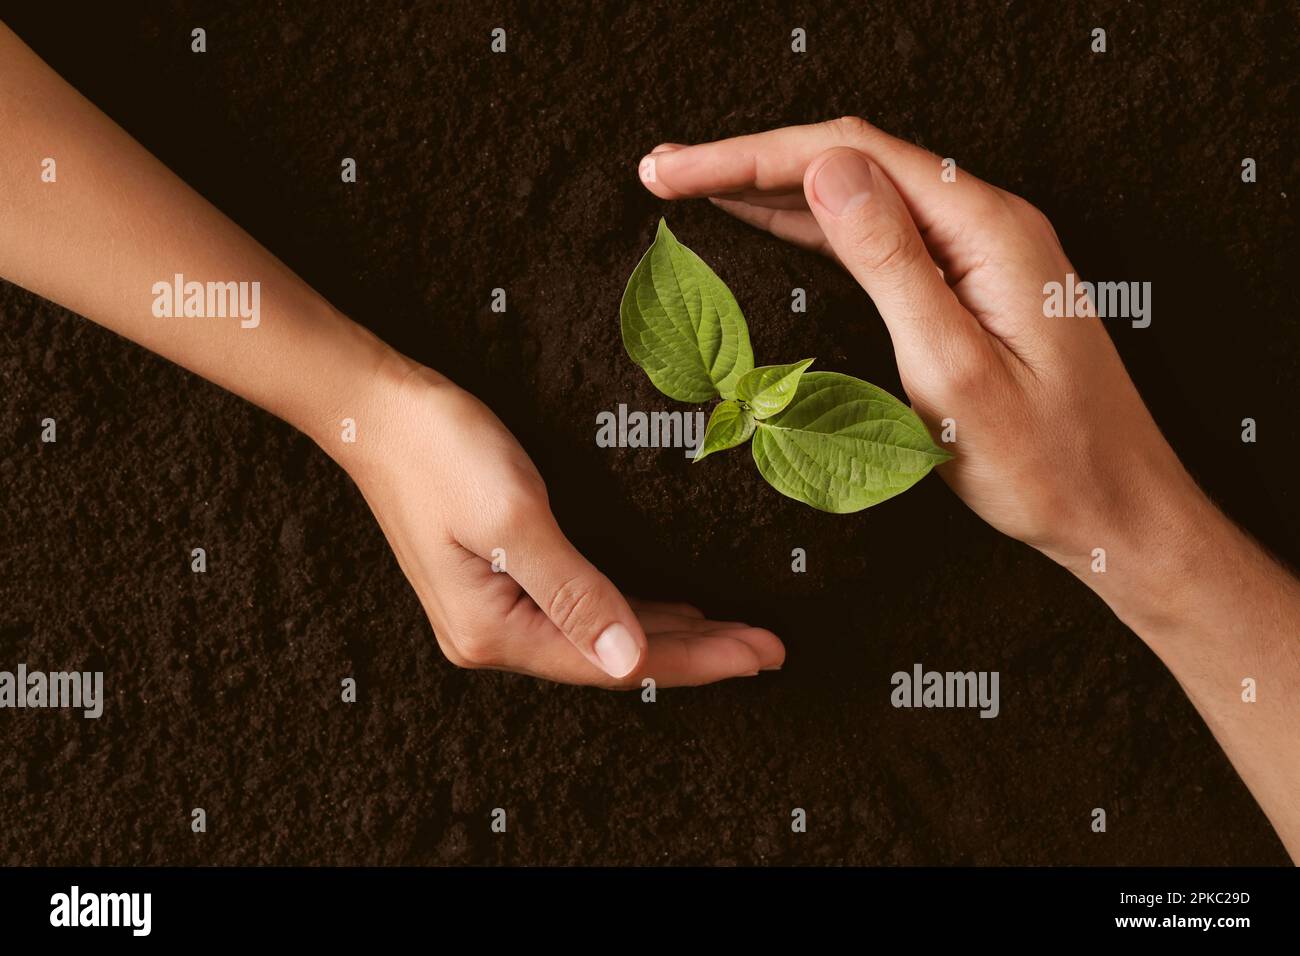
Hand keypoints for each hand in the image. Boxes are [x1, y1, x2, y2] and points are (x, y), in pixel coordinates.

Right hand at [338, 359, 784, 686]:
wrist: (375, 407)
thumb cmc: (441, 452)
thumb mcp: (513, 520)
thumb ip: (574, 593)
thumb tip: (631, 660)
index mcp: (495, 631)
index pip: (615, 661)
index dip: (695, 660)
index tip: (759, 652)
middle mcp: (495, 633)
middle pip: (613, 655)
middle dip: (697, 652)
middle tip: (768, 647)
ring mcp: (495, 608)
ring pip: (602, 633)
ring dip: (672, 634)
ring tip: (736, 634)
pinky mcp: (501, 578)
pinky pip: (582, 608)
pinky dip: (634, 609)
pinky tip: (670, 609)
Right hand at [638, 118, 1198, 578]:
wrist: (1116, 513)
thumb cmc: (1044, 462)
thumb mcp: (954, 368)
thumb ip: (890, 262)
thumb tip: (825, 170)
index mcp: (986, 228)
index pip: (848, 156)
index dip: (749, 155)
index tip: (675, 170)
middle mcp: (986, 222)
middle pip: (849, 161)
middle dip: (748, 161)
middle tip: (663, 173)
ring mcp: (981, 252)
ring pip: (860, 195)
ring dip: (773, 188)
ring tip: (694, 186)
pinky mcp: (972, 285)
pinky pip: (880, 237)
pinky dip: (814, 226)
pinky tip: (770, 224)